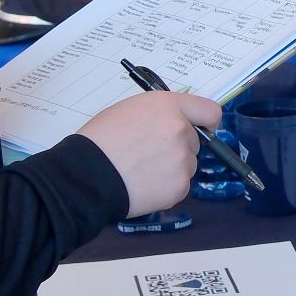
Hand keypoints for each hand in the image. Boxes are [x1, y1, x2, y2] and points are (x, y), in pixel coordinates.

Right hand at [80, 92, 224, 215]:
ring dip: (171, 169)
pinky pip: (179, 186)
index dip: (206, 122)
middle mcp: (182, 132)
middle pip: (194, 142)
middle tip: (148, 154)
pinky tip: (142, 185)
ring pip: (187, 165)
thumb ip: (159, 114)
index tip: (202, 129)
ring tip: (140, 171)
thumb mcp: (129, 110)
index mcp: (169, 107)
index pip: (209, 111)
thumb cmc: (100, 140)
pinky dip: (165, 188)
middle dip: (178, 147)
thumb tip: (174, 123)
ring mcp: (183, 162)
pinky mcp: (179, 188)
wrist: (86, 176)